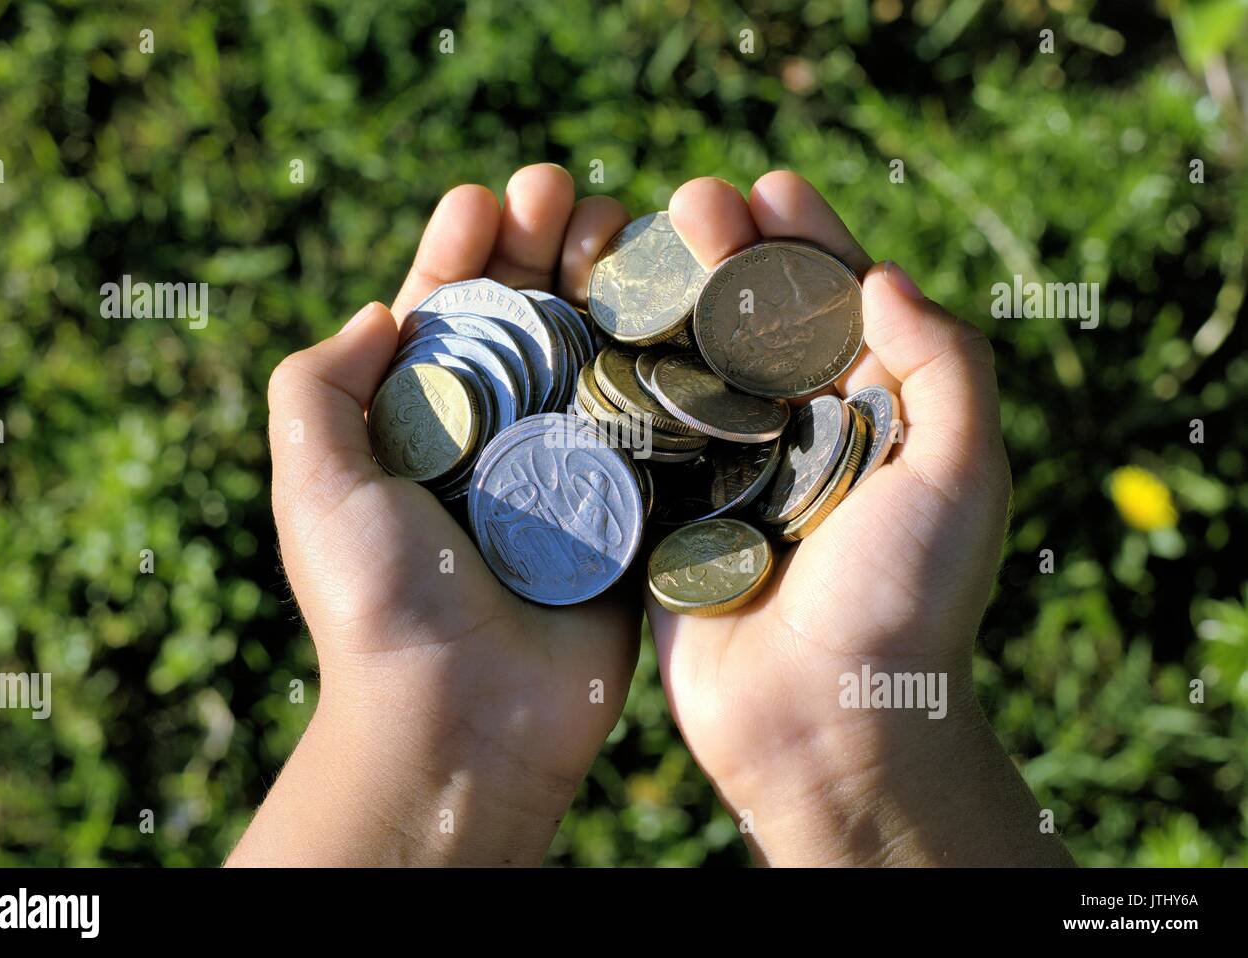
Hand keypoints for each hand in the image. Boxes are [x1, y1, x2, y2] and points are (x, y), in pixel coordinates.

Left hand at [229, 164, 638, 865]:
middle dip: (542, 243)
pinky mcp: (629, 504)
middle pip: (528, 316)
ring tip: (621, 230)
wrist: (465, 717)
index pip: (442, 314)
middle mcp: (497, 438)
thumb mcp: (313, 483)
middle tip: (563, 194)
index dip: (459, 248)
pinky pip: (654, 417)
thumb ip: (316, 387)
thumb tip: (379, 312)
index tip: (481, 201)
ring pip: (595, 350)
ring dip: (609, 282)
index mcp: (423, 425)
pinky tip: (680, 303)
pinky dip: (667, 357)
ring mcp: (568, 468)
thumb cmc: (380, 602)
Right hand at [646, 172, 1072, 865]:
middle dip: (727, 254)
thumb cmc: (904, 602)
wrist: (824, 724)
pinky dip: (620, 377)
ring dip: (666, 300)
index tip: (773, 189)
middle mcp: (801, 439)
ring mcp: (730, 475)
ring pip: (694, 366)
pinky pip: (643, 433)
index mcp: (876, 421)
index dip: (809, 243)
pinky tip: (591, 325)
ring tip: (633, 242)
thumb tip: (882, 277)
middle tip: (692, 202)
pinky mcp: (670, 515)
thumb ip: (944, 368)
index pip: (842, 309)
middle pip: (758, 322)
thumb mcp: (963, 478)